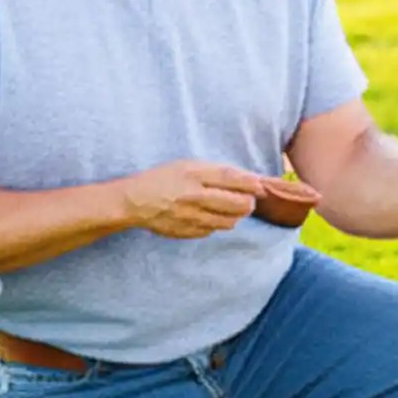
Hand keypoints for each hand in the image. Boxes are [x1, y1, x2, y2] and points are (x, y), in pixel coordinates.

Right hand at [118, 161, 264, 238]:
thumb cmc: (162, 179)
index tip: (262, 186)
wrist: (135, 201)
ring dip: (235, 215)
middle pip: (236, 203)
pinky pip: (213, 230)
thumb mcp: (186, 166)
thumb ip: (214, 172)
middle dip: (248, 203)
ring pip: (228, 221)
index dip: (250, 183)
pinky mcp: (187, 231)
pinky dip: (218, 224)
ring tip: (232, 209)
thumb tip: (245, 180)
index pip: (230, 178)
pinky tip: (212, 216)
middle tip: (249, 200)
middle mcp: (194, 195)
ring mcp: (191, 216)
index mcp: (193, 174)